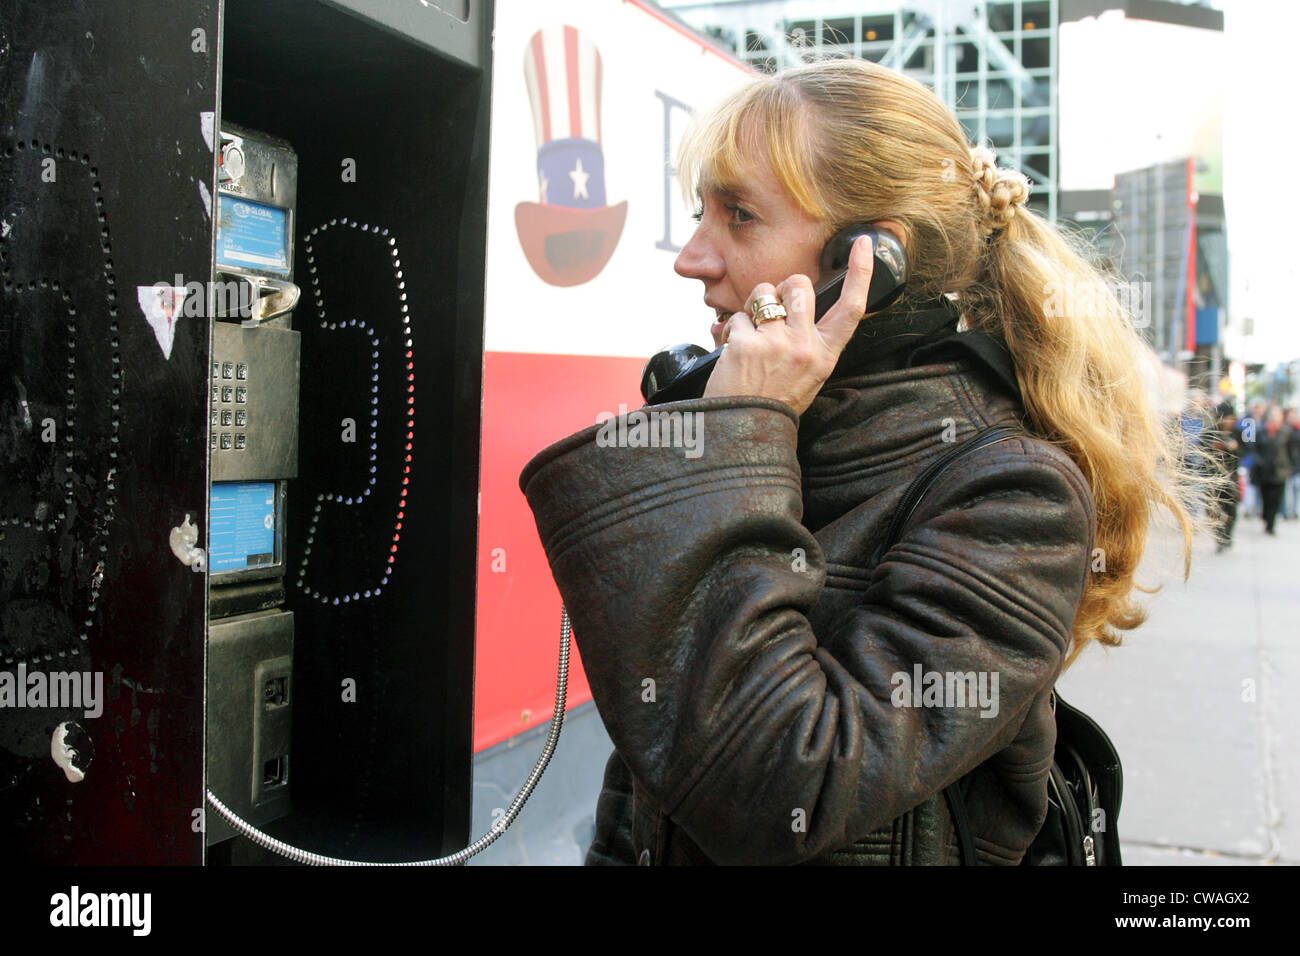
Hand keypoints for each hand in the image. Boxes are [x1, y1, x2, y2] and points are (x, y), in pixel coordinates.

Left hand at [703, 235, 876, 415]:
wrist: (745, 430)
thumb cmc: (774, 401)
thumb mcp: (807, 376)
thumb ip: (810, 342)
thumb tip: (800, 306)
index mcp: (824, 355)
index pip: (851, 308)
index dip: (861, 273)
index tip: (864, 244)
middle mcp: (804, 347)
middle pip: (800, 287)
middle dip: (784, 287)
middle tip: (774, 308)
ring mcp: (775, 344)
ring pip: (764, 293)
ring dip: (754, 304)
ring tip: (752, 331)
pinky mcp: (745, 344)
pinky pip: (737, 317)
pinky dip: (731, 330)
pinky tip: (733, 351)